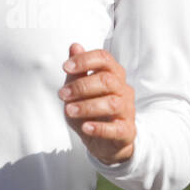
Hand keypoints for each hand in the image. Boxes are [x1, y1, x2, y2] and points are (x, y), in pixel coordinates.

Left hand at [58, 42, 135, 164]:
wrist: (104, 143)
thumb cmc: (91, 113)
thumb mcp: (78, 92)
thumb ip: (78, 71)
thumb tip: (75, 46)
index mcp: (113, 75)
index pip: (104, 59)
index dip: (85, 60)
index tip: (65, 67)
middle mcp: (123, 90)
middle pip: (108, 80)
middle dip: (82, 86)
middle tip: (62, 94)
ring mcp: (127, 111)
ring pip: (112, 103)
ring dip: (87, 106)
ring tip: (69, 110)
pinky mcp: (127, 131)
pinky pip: (116, 128)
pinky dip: (100, 127)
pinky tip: (85, 127)